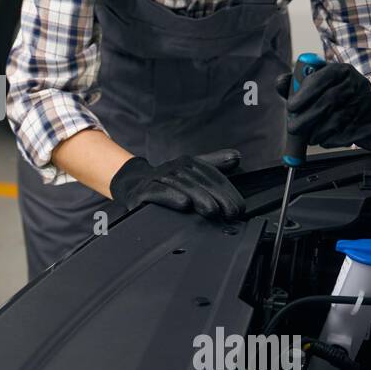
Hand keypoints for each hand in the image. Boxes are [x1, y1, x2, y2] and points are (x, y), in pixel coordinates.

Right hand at [109, 150, 245, 219]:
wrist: (132, 185)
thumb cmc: (167, 181)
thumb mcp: (192, 172)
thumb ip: (214, 165)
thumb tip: (237, 156)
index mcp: (187, 163)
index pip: (211, 175)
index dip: (227, 191)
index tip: (238, 207)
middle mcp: (172, 167)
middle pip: (198, 180)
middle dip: (217, 197)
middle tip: (229, 212)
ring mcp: (155, 178)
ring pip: (180, 186)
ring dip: (198, 198)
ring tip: (212, 211)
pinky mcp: (141, 192)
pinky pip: (156, 192)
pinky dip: (170, 197)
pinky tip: (183, 204)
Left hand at [275, 63, 370, 150]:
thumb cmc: (340, 99)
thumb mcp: (320, 87)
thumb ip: (297, 85)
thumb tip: (280, 83)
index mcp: (341, 71)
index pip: (321, 78)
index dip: (304, 93)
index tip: (290, 107)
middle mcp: (357, 83)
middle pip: (328, 101)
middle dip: (306, 118)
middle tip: (293, 129)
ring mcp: (368, 103)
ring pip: (337, 120)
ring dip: (318, 132)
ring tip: (309, 137)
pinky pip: (348, 134)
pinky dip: (331, 140)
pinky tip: (325, 140)